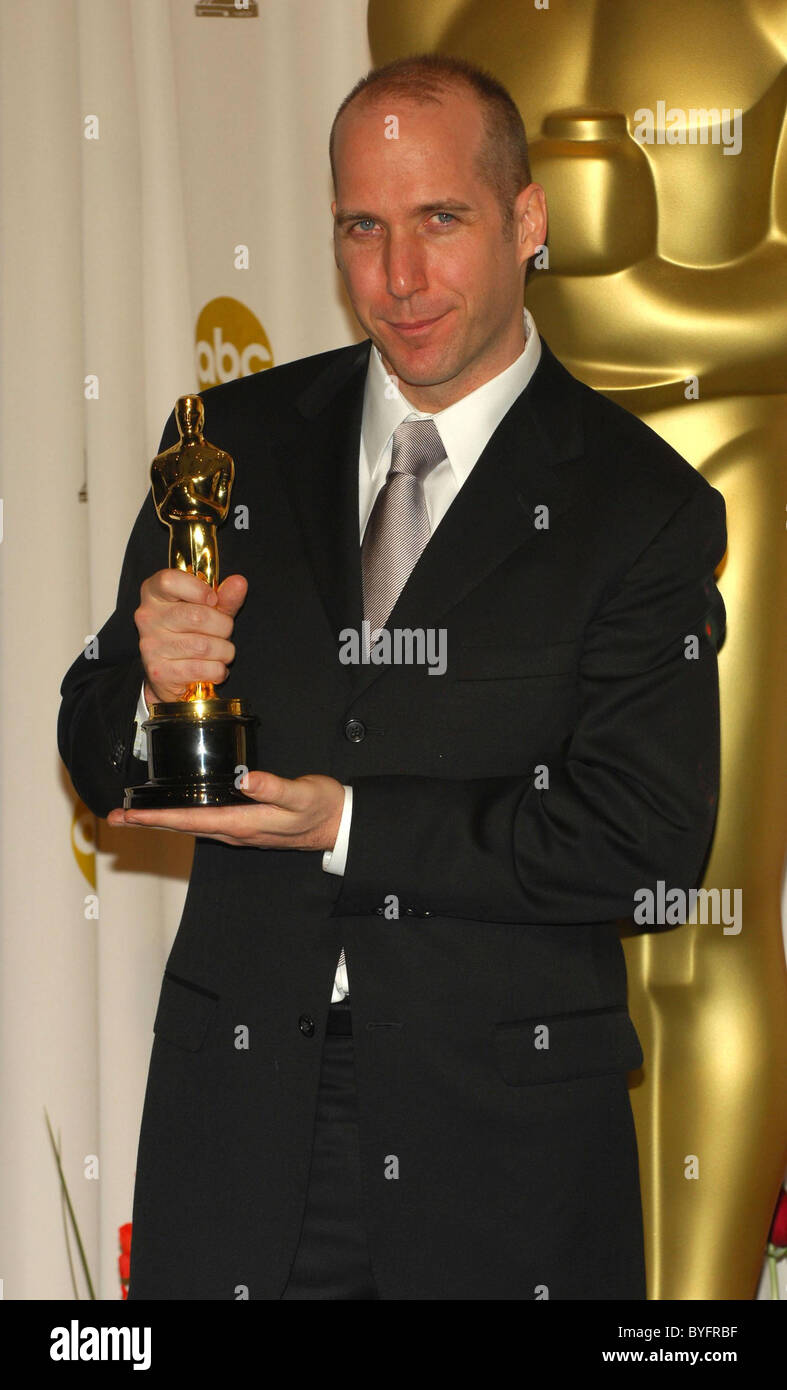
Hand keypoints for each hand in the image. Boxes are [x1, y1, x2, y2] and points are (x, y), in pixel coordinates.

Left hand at [108, 771, 344, 851]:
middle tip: (116, 816)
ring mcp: (238, 830)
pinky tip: (174, 812)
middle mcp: (235, 831)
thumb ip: (274, 788)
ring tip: (134, 815)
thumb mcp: (302, 795)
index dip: (159, 817)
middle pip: (182, 827)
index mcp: (243, 823)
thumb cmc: (321, 807)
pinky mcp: (243, 825)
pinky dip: (181, 818)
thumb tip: (245, 779)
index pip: (191, 821)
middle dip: (149, 822)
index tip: (131, 814)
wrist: (339, 825)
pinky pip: (203, 823)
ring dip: (161, 821)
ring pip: (190, 827)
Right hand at [135, 568, 247, 704]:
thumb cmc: (190, 633)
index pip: (169, 581)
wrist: (169, 674)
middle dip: (224, 627)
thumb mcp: (209, 610)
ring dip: (224, 651)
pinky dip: (217, 670)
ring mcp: (150, 646)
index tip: (213, 600)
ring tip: (221, 652)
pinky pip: (202, 669)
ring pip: (204, 646)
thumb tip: (239, 582)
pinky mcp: (159, 672)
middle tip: (224, 632)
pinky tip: (214, 668)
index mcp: (154, 593)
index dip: (199, 589)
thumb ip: (224, 597)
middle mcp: (147, 617)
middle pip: (198, 616)